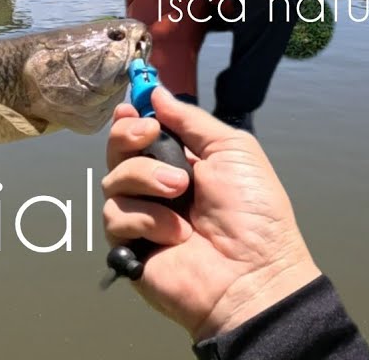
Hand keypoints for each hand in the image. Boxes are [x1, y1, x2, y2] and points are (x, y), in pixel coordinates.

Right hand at [101, 87, 320, 341]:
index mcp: (181, 162)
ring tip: (181, 194)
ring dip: (147, 179)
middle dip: (128, 135)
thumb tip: (156, 93)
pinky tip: (176, 234)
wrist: (254, 274)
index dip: (130, 118)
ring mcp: (140, 215)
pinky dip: (147, 219)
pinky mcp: (127, 244)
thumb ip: (191, 120)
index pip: (140, 132)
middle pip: (117, 149)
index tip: (130, 105)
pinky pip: (116, 216)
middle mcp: (155, 186)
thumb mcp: (232, 150)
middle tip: (150, 135)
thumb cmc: (255, 214)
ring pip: (113, 179)